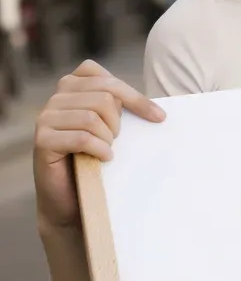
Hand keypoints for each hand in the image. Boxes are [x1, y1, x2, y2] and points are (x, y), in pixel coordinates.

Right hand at [33, 59, 165, 230]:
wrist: (69, 200)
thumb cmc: (93, 160)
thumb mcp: (110, 128)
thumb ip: (120, 109)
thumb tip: (157, 111)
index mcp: (74, 87)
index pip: (107, 80)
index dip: (134, 97)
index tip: (158, 118)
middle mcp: (57, 98)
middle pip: (103, 97)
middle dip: (118, 123)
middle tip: (115, 141)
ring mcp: (46, 118)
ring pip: (92, 117)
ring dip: (107, 138)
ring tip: (105, 151)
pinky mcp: (42, 140)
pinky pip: (82, 138)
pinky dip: (99, 150)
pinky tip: (103, 158)